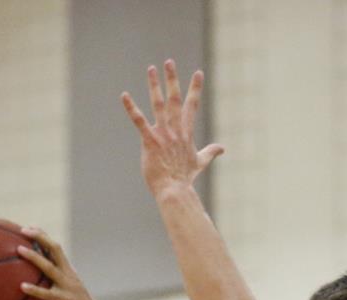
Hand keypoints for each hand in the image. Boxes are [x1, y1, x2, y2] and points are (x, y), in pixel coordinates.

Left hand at [14, 228, 117, 299]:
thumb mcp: (69, 296)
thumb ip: (57, 288)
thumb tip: (40, 286)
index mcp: (70, 272)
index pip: (56, 249)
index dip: (43, 236)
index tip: (29, 228)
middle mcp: (70, 276)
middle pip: (54, 249)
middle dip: (39, 237)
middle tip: (23, 229)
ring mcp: (68, 288)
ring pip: (49, 267)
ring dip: (34, 257)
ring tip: (19, 249)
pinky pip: (47, 294)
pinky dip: (34, 289)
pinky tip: (21, 286)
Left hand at [121, 60, 224, 198]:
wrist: (174, 191)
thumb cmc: (185, 178)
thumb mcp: (200, 163)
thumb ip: (210, 152)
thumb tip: (222, 148)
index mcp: (186, 132)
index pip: (192, 106)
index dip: (195, 88)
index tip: (198, 73)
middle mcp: (175, 129)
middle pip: (175, 99)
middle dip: (173, 79)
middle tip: (169, 61)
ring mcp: (163, 134)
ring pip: (158, 104)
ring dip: (154, 85)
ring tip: (151, 69)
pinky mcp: (150, 141)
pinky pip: (139, 121)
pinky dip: (131, 108)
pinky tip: (124, 95)